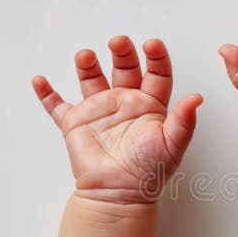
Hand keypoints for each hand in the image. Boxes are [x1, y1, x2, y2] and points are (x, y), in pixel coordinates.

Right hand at [32, 36, 201, 203]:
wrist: (119, 194)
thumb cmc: (149, 172)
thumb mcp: (172, 145)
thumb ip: (184, 121)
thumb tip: (197, 99)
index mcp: (150, 105)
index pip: (157, 74)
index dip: (156, 58)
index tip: (152, 45)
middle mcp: (125, 103)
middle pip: (124, 68)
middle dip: (122, 52)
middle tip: (119, 41)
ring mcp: (99, 111)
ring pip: (91, 79)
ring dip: (87, 66)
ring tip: (85, 55)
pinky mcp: (76, 124)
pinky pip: (57, 105)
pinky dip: (47, 94)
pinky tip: (40, 80)